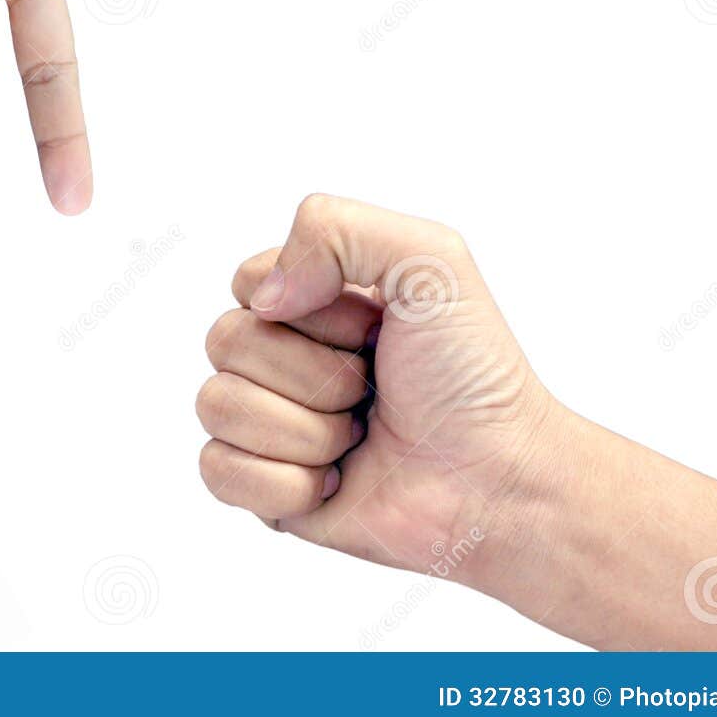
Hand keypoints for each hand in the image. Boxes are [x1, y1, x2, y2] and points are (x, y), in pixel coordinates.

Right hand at [197, 195, 557, 573]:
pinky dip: (284, 482)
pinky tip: (334, 482)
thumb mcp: (429, 259)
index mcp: (310, 300)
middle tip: (371, 391)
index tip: (374, 331)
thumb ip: (336, 227)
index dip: (311, 311)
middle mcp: (282, 357)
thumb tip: (263, 300)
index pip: (249, 283)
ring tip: (357, 438)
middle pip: (225, 341)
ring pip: (217, 405)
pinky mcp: (263, 489)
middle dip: (314, 373)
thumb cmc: (473, 374)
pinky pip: (218, 470)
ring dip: (305, 430)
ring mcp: (268, 423)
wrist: (498, 480)